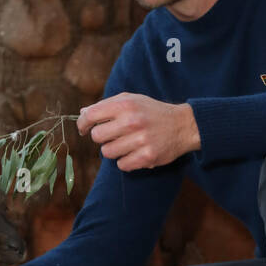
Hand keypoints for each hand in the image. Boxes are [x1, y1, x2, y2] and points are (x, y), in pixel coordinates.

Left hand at [76, 93, 200, 170]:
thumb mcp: (132, 100)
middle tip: (113, 136)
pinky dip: (125, 161)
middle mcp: (132, 121)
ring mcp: (140, 140)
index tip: (84, 129)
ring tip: (127, 144)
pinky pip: (122, 165)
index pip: (91, 115)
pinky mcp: (147, 157)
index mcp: (125, 104)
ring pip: (107, 153)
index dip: (83, 124)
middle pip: (97, 137)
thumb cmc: (152, 112)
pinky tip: (135, 153)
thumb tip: (83, 114)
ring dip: (114, 150)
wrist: (182, 125)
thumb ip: (107, 105)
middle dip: (102, 138)